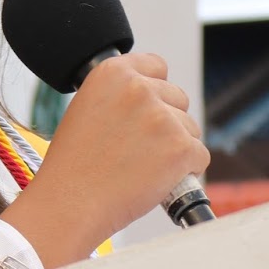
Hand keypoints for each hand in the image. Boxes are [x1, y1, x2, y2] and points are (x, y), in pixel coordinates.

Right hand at [0, 52, 207, 268]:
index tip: (144, 111)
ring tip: (140, 167)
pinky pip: (199, 155)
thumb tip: (153, 96)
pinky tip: (155, 180)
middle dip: (166, 122)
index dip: (154, 91)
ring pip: (190, 128)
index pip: (156, 65)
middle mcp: (138, 88)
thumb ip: (118, 94)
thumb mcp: (86, 108)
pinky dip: (185, 171)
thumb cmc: (73, 165)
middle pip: (178, 98)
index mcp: (112, 72)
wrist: (69, 203)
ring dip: (175, 148)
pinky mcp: (180, 147)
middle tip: (138, 149)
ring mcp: (162, 117)